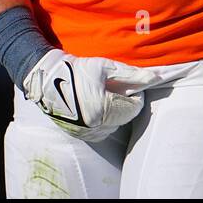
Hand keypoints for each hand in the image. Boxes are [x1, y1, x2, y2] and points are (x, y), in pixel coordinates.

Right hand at [21, 49, 160, 141]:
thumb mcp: (105, 67)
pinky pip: (102, 131)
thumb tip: (154, 78)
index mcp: (103, 108)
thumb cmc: (77, 70)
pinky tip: (94, 105)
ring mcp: (87, 132)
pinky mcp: (80, 135)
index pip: (134, 108)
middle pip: (125, 117)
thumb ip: (132, 74)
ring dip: (114, 113)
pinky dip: (103, 120)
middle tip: (113, 88)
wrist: (48, 80)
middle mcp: (95, 125)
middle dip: (124, 103)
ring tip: (102, 96)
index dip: (135, 95)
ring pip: (114, 125)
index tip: (127, 85)